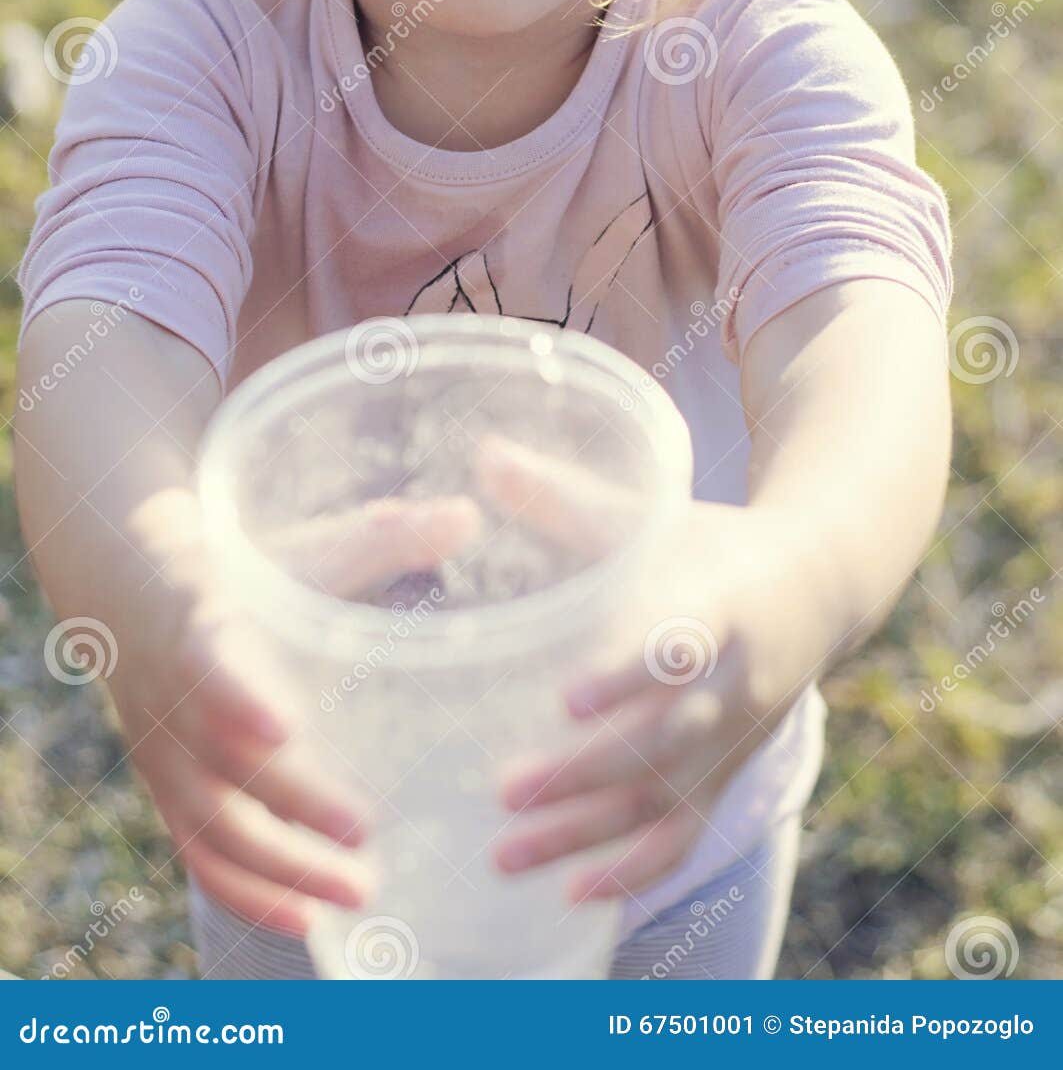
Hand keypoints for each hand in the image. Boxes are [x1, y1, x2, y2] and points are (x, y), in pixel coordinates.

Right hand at [107, 494, 481, 932]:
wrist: (130, 588)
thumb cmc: (243, 567)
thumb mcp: (301, 543)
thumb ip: (382, 537)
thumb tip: (468, 515)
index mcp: (198, 620)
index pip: (208, 661)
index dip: (239, 696)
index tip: (286, 728)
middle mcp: (170, 696)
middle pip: (219, 764)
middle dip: (290, 804)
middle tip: (365, 832)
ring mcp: (164, 753)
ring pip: (210, 824)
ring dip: (279, 869)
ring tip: (359, 890)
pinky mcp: (170, 791)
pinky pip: (200, 853)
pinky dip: (247, 893)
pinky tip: (306, 920)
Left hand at [479, 437, 820, 904]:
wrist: (822, 586)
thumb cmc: (717, 541)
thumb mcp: (656, 510)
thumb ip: (567, 493)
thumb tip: (482, 455)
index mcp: (724, 606)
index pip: (678, 647)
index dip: (628, 676)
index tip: (566, 699)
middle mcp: (737, 684)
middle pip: (665, 744)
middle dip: (586, 775)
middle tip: (505, 790)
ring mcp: (735, 741)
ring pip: (666, 803)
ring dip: (588, 835)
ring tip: (506, 852)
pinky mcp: (727, 777)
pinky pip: (684, 836)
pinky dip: (633, 870)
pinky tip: (571, 894)